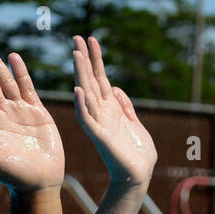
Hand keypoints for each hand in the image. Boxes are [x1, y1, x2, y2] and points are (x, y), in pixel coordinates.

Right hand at [72, 36, 155, 189]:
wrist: (138, 176)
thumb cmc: (138, 154)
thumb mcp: (134, 123)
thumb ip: (125, 106)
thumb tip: (115, 87)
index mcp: (111, 109)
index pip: (100, 78)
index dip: (95, 59)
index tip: (90, 39)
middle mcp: (102, 113)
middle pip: (90, 80)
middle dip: (84, 59)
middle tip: (76, 37)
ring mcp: (99, 123)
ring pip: (86, 94)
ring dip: (81, 75)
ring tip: (76, 55)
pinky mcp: (99, 137)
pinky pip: (87, 119)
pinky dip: (82, 105)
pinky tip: (78, 91)